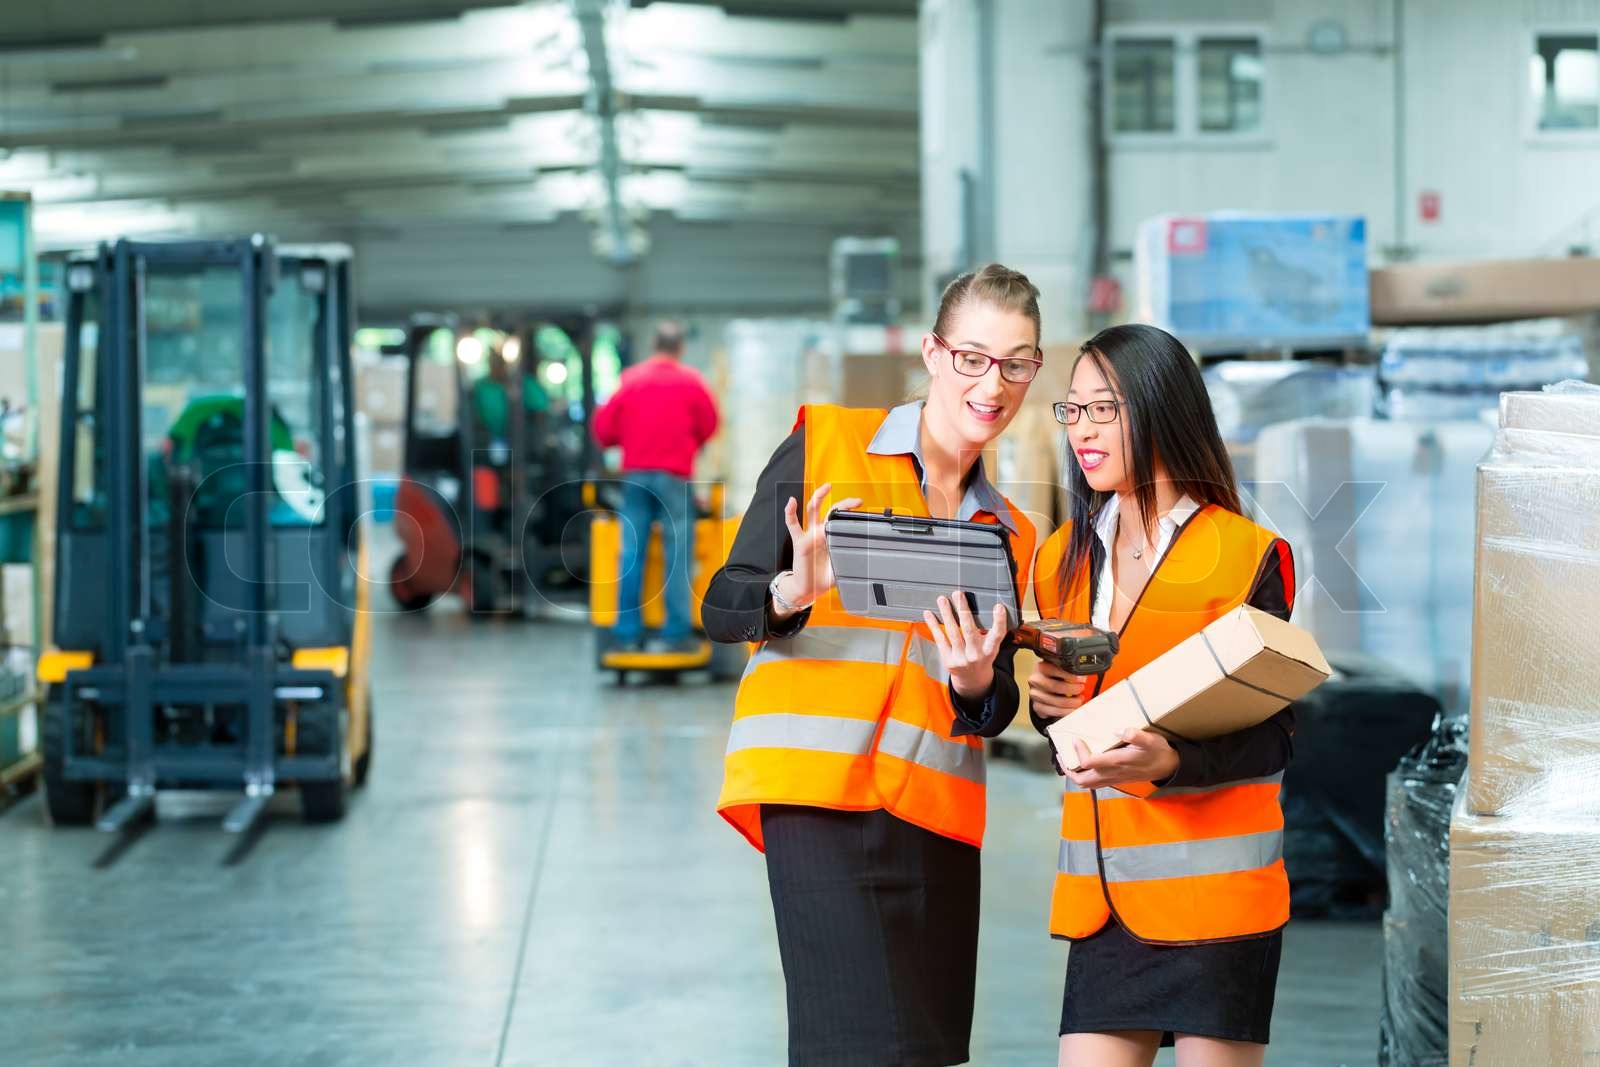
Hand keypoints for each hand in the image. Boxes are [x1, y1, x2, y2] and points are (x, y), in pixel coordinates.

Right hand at [776, 483, 861, 616]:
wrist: (807, 589)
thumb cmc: (823, 579)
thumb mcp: (840, 572)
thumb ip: (848, 566)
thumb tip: (860, 564)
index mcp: (832, 538)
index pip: (842, 521)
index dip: (850, 514)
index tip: (861, 509)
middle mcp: (821, 533)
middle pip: (830, 511)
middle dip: (842, 503)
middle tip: (854, 501)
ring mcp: (809, 535)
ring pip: (812, 511)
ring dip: (818, 498)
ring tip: (826, 488)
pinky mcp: (799, 542)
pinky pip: (793, 524)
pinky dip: (791, 512)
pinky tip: (792, 501)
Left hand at [924, 593, 1007, 699]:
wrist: (972, 679)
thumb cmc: (982, 656)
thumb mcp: (990, 645)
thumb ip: (988, 630)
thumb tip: (977, 606)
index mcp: (990, 650)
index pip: (997, 634)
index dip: (999, 621)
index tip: (998, 607)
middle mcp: (976, 654)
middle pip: (969, 630)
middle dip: (963, 610)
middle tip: (958, 594)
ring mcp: (961, 658)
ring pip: (952, 632)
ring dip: (946, 613)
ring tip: (942, 600)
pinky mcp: (948, 660)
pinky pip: (940, 639)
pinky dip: (934, 625)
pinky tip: (929, 614)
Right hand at [1028, 661, 1088, 719]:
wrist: (1044, 689)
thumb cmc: (1055, 677)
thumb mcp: (1061, 669)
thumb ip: (1070, 669)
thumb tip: (1087, 673)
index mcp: (1042, 667)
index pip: (1054, 670)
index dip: (1070, 675)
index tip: (1082, 679)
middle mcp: (1036, 680)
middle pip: (1055, 686)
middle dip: (1072, 689)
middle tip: (1081, 689)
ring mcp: (1035, 694)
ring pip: (1055, 701)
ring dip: (1071, 702)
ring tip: (1079, 700)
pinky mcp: (1037, 706)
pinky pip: (1053, 711)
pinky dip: (1065, 712)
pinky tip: (1072, 709)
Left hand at [1063, 729, 1179, 788]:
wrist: (1169, 767)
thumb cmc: (1158, 752)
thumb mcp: (1151, 740)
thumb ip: (1136, 736)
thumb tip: (1119, 730)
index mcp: (1117, 762)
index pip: (1088, 763)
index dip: (1078, 752)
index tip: (1075, 739)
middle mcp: (1112, 773)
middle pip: (1082, 780)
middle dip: (1068, 768)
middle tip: (1061, 754)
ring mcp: (1113, 779)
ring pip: (1086, 784)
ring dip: (1074, 774)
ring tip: (1067, 760)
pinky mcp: (1115, 780)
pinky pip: (1094, 783)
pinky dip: (1083, 776)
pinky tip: (1082, 765)